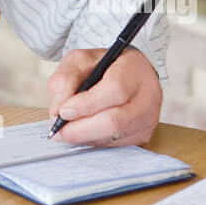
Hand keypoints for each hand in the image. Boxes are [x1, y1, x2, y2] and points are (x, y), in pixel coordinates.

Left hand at [46, 47, 161, 146]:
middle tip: (59, 131)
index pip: (115, 90)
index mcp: (134, 69)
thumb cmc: (104, 65)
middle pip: (115, 121)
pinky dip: (95, 140)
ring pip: (113, 136)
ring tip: (67, 130)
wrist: (129, 73)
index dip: (87, 104)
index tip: (63, 111)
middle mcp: (148, 96)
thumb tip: (57, 110)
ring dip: (85, 137)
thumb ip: (65, 79)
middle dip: (81, 129)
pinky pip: (116, 144)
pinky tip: (84, 132)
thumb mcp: (80, 60)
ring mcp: (148, 118)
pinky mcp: (143, 134)